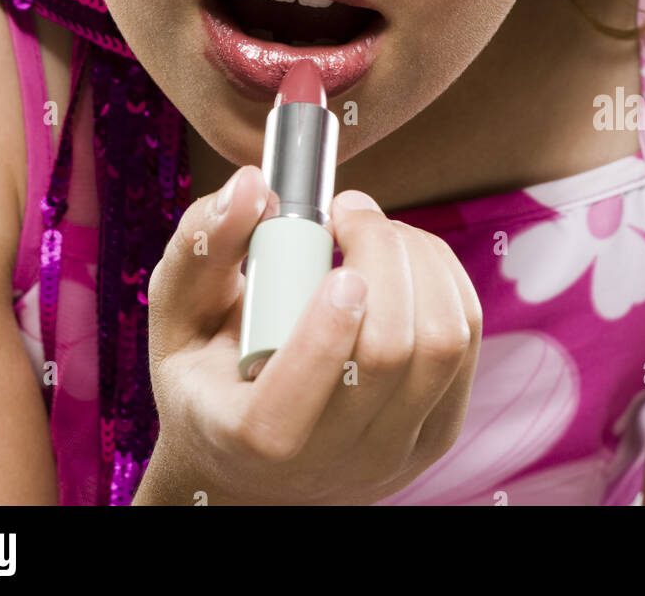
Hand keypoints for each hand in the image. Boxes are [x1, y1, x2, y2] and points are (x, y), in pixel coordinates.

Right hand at [138, 164, 482, 505]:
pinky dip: (443, 275)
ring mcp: (395, 454)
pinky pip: (466, 338)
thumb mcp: (178, 309)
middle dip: (380, 253)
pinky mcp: (438, 432)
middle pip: (389, 353)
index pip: (291, 404)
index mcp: (250, 438)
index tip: (332, 267)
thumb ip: (205, 244)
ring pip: (443, 341)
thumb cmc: (208, 369)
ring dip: (417, 256)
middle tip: (346, 209)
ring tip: (373, 230)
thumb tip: (252, 183)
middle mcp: (332, 460)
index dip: (323, 331)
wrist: (254, 455)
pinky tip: (403, 254)